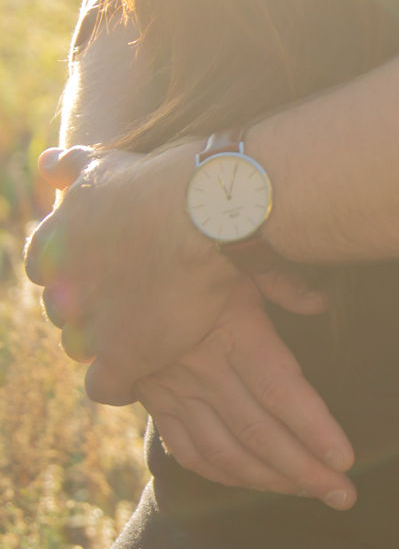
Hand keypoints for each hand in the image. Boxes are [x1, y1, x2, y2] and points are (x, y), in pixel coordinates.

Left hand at [28, 142, 226, 395]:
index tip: (105, 268)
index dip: (76, 270)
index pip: (45, 267)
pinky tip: (140, 375)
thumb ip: (70, 165)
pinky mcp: (123, 355)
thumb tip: (45, 163)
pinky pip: (105, 386)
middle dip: (89, 306)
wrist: (203, 210)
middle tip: (128, 299)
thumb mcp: (107, 161)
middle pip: (63, 308)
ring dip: (103, 342)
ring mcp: (91, 323)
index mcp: (55, 242)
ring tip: (138, 334)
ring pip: (80, 346)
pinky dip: (119, 384)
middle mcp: (64, 285)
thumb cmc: (166, 180)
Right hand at [137, 278, 356, 506]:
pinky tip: (253, 485)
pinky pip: (187, 450)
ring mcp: (173, 390)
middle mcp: (202, 367)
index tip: (345, 459)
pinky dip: (222, 474)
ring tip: (310, 493)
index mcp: (233, 330)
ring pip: (224, 451)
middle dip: (305, 470)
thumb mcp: (241, 258)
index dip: (314, 428)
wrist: (119, 258)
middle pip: (259, 432)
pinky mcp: (153, 402)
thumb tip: (320, 304)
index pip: (281, 390)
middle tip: (343, 495)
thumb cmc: (194, 256)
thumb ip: (284, 282)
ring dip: (268, 480)